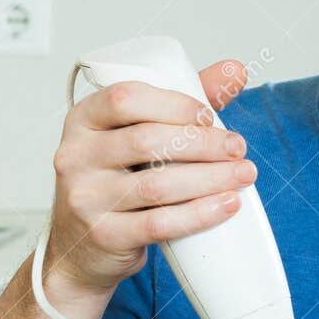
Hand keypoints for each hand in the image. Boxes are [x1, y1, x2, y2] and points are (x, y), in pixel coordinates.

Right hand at [41, 59, 258, 303]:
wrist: (80, 248)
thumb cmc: (114, 183)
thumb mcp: (132, 137)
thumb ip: (179, 104)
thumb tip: (234, 70)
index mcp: (83, 120)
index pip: (126, 98)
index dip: (175, 104)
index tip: (209, 117)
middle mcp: (76, 156)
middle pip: (147, 140)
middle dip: (203, 143)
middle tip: (238, 148)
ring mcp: (86, 198)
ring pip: (157, 185)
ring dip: (210, 178)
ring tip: (243, 175)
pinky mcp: (104, 235)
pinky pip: (158, 224)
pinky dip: (199, 214)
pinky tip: (226, 205)